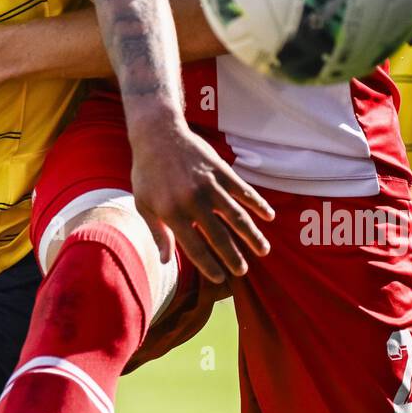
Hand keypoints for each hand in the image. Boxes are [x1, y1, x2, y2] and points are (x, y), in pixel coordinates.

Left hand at [130, 121, 274, 283]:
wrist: (159, 134)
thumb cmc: (147, 172)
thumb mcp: (143, 203)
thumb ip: (157, 233)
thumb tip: (165, 262)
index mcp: (172, 212)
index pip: (194, 247)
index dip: (209, 265)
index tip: (220, 278)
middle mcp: (193, 201)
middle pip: (219, 236)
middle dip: (233, 256)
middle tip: (243, 271)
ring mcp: (210, 185)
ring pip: (237, 216)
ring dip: (252, 235)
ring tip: (263, 250)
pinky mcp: (221, 170)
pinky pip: (244, 191)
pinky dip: (258, 204)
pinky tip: (269, 216)